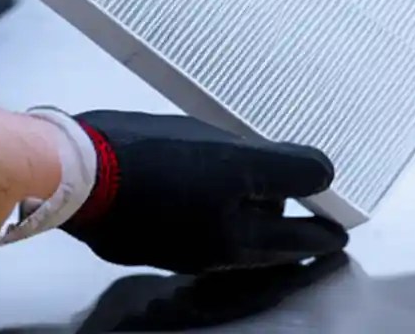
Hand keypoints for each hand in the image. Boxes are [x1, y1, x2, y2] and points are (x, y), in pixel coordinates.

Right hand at [60, 110, 348, 273]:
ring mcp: (175, 243)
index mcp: (236, 243)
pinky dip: (219, 200)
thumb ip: (287, 169)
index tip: (342, 233)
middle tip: (309, 209)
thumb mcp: (234, 160)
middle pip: (265, 243)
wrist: (72, 171)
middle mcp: (208, 254)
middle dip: (290, 227)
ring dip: (254, 211)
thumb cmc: (155, 165)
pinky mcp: (148, 224)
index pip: (298, 243)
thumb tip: (325, 176)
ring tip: (267, 189)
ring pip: (231, 229)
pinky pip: (201, 215)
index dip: (325, 233)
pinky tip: (214, 177)